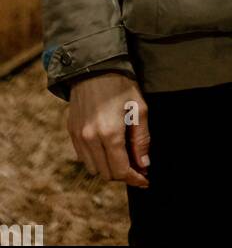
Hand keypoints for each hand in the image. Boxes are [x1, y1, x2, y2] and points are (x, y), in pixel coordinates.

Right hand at [68, 73, 149, 187]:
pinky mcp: (71, 132)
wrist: (94, 67)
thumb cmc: (121, 86)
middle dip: (123, 173)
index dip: (135, 178)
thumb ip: (142, 139)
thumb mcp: (140, 109)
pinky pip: (83, 156)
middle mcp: (90, 139)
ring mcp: (78, 136)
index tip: (145, 180)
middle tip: (137, 166)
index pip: (121, 170)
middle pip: (106, 173)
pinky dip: (95, 158)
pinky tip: (107, 147)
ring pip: (93, 168)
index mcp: (110, 134)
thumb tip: (143, 164)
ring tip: (122, 155)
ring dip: (108, 167)